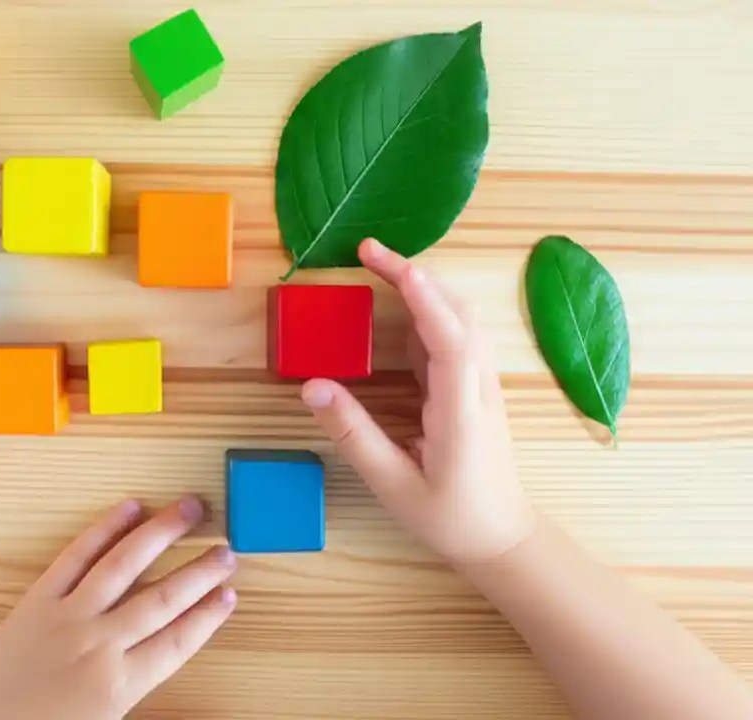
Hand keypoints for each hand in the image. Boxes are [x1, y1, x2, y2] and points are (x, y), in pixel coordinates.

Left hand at [0, 496, 236, 719]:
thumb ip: (144, 695)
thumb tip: (185, 680)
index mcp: (121, 685)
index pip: (179, 641)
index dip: (209, 614)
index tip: (230, 593)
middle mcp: (100, 645)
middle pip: (163, 599)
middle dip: (200, 571)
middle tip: (227, 549)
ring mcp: (69, 616)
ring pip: (125, 564)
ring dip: (162, 533)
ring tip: (190, 509)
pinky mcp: (39, 598)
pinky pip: (77, 555)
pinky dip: (104, 529)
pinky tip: (129, 508)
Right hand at [301, 238, 536, 563]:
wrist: (504, 539)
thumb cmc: (450, 518)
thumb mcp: (393, 485)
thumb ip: (354, 434)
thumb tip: (312, 387)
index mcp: (461, 411)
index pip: (448, 338)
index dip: (422, 296)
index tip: (392, 263)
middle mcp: (478, 388)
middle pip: (458, 314)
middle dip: (416, 274)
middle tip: (368, 251)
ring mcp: (482, 386)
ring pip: (462, 319)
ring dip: (426, 286)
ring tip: (382, 266)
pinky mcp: (476, 389)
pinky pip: (458, 336)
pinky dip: (431, 308)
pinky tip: (404, 306)